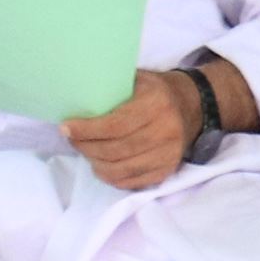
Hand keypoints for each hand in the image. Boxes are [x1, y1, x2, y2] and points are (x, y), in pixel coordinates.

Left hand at [62, 68, 206, 191]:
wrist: (193, 106)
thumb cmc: (155, 90)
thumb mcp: (136, 78)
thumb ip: (111, 87)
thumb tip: (73, 95)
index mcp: (156, 104)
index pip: (115, 125)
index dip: (87, 130)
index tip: (66, 128)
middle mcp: (166, 132)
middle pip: (115, 150)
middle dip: (86, 147)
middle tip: (71, 139)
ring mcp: (168, 155)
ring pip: (121, 169)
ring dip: (95, 163)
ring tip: (85, 152)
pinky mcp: (167, 171)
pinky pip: (132, 182)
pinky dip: (111, 177)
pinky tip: (100, 165)